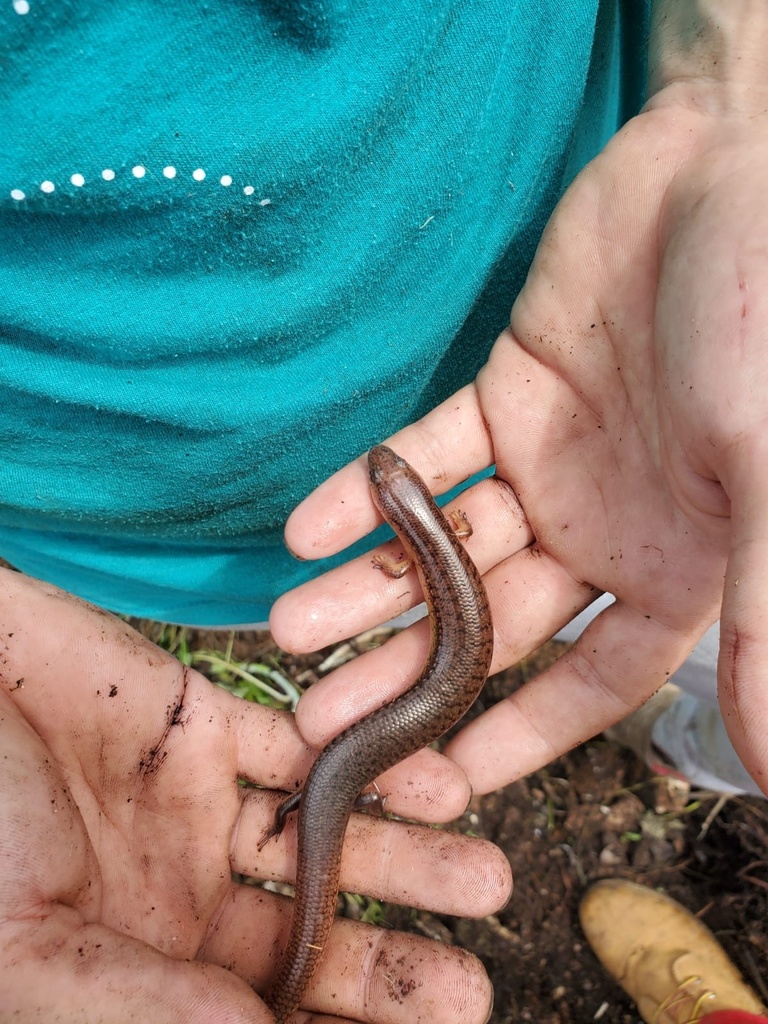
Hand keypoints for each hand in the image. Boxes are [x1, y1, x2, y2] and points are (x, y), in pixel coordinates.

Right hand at [0, 568, 508, 1021]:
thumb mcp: (24, 944)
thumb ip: (134, 998)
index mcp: (139, 958)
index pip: (264, 1005)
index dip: (339, 1022)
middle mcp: (178, 888)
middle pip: (309, 928)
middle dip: (392, 955)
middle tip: (474, 976)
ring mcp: (192, 802)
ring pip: (322, 833)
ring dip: (403, 851)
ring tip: (483, 871)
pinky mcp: (196, 719)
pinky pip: (295, 739)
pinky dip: (362, 755)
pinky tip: (430, 775)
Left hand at [271, 92, 767, 797]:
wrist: (723, 173)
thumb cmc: (765, 324)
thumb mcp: (765, 477)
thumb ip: (763, 615)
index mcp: (675, 567)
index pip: (585, 683)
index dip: (512, 738)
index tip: (431, 783)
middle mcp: (605, 528)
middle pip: (492, 623)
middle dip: (410, 673)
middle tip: (323, 720)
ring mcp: (549, 463)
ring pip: (447, 546)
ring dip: (369, 588)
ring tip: (290, 631)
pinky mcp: (507, 392)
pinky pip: (428, 453)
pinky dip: (370, 490)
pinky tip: (306, 530)